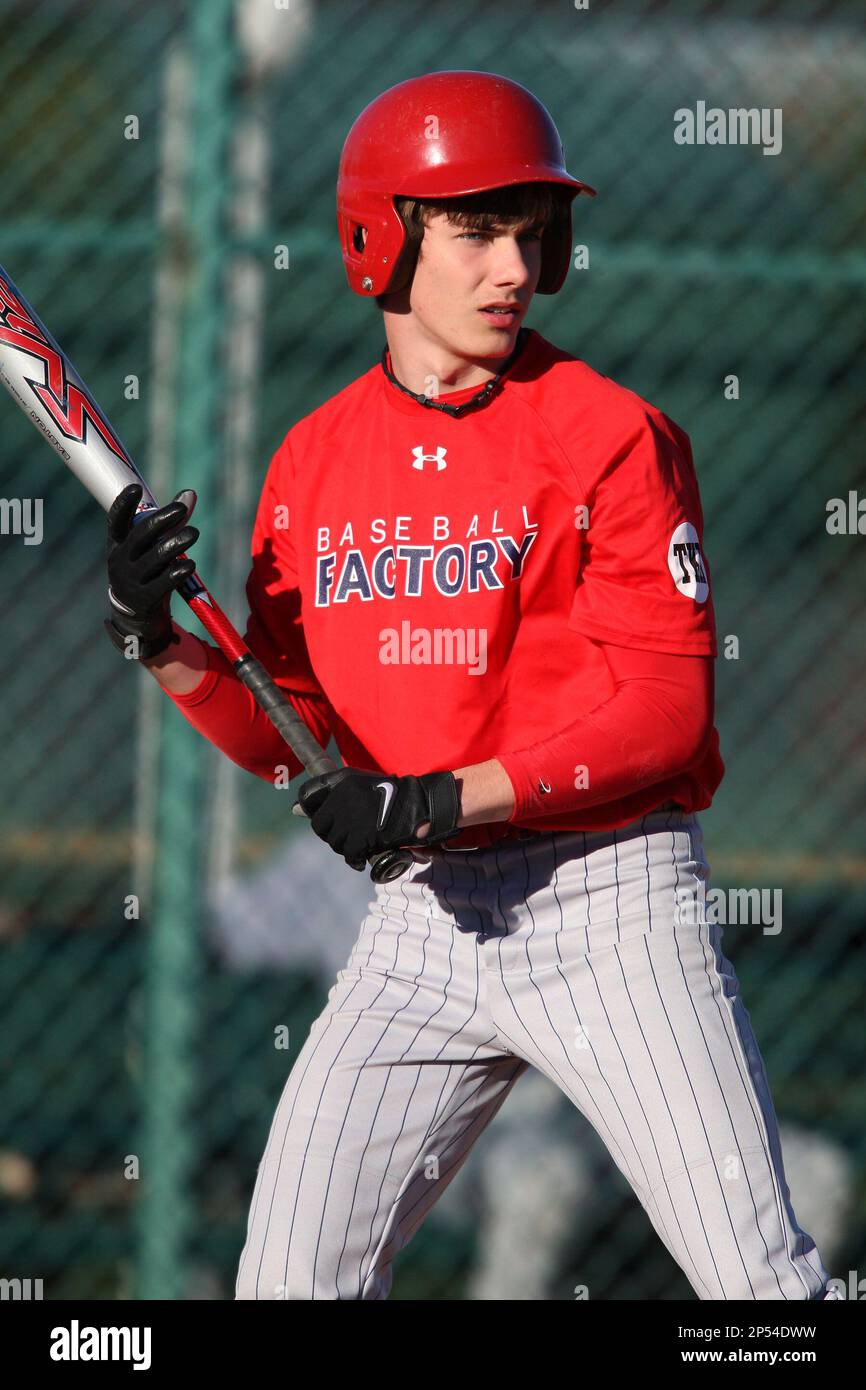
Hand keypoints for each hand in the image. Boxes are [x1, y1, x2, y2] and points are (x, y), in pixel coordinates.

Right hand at [104, 483, 199, 659]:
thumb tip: (190, 493)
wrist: (135, 618)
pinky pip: (164, 583)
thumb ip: (171, 522)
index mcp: (117, 544)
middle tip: (182, 509)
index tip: (135, 488)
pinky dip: (178, 572)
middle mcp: (119, 561)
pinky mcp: (144, 600)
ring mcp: (130, 581)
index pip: (115, 520)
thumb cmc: (146, 572)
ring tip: (194, 534)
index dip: (123, 504)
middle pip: (140, 535)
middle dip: (162, 519)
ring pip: (155, 557)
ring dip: (176, 543)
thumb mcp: (152, 548)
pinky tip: (190, 566)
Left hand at [294, 767, 460, 869]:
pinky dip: (356, 858)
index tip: (330, 818)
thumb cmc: (391, 796)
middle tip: (351, 834)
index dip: (313, 810)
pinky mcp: (362, 836)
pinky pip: (349, 853)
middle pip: (319, 826)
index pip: (307, 796)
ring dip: (347, 846)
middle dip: (333, 834)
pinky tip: (365, 854)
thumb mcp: (358, 786)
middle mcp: (342, 796)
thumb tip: (294, 810)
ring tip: (363, 842)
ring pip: (334, 842)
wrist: (421, 805)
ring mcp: (352, 817)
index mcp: (341, 779)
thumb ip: (329, 796)